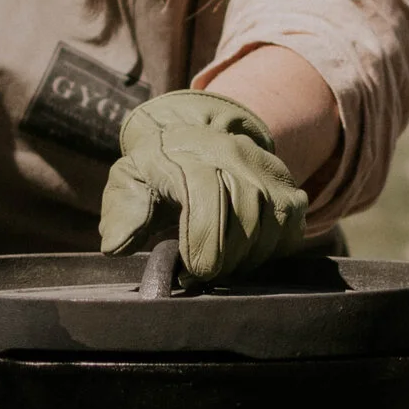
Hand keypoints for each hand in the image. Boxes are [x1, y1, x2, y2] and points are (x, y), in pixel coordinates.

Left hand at [98, 91, 308, 281]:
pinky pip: (291, 231)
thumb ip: (121, 211)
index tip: (190, 272)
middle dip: (223, 259)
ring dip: (247, 259)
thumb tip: (117, 246)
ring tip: (223, 264)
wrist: (198, 135)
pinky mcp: (290, 187)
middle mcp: (235, 157)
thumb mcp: (130, 179)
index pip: (208, 202)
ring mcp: (267, 171)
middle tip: (204, 272)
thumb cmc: (159, 167)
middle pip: (244, 219)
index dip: (202, 246)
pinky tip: (246, 253)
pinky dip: (270, 251)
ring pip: (271, 228)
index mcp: (191, 156)